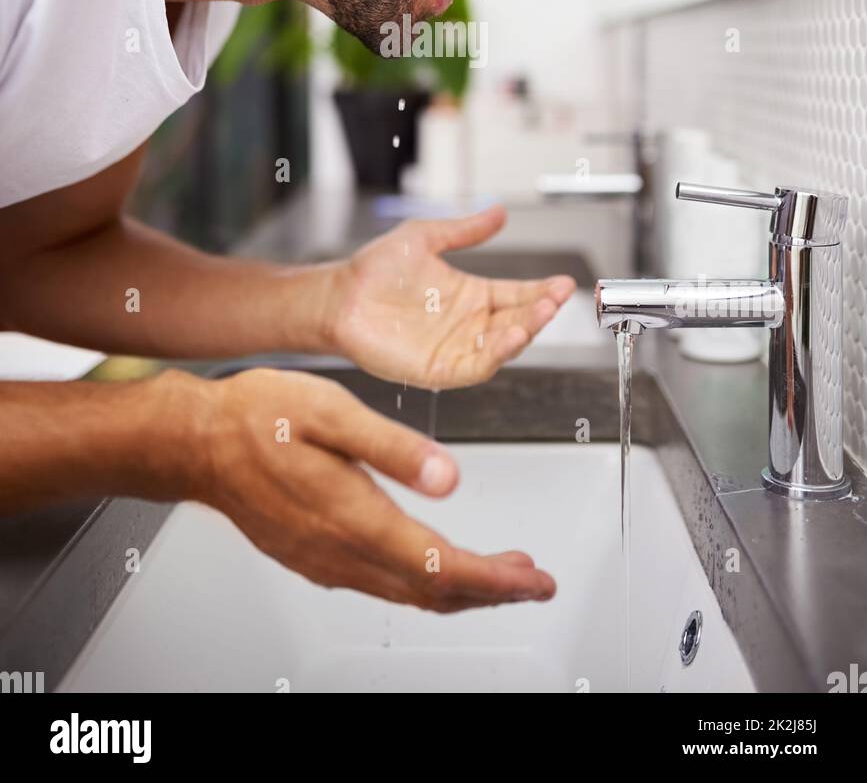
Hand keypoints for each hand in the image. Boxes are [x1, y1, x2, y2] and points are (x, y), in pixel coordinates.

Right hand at [202, 368, 555, 609]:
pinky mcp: (314, 557)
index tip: (533, 579)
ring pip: (408, 592)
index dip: (496, 580)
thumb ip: (392, 446)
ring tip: (500, 571)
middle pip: (432, 590)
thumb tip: (450, 477)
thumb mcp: (330, 411)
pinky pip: (381, 584)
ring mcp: (326, 560)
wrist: (196, 444)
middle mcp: (341, 551)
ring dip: (461, 588)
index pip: (441, 566)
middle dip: (492, 590)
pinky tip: (435, 562)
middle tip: (533, 580)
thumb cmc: (256, 418)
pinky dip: (424, 581)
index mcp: (353, 516)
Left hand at [331, 205, 575, 387]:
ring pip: (503, 346)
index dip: (542, 290)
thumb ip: (465, 230)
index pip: (518, 294)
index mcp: (472, 295)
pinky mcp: (439, 369)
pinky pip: (476, 367)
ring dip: (525, 332)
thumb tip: (499, 212)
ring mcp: (456, 348)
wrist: (339, 296)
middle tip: (557, 297)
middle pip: (517, 321)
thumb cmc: (375, 270)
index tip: (563, 282)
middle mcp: (470, 324)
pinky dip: (497, 355)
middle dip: (541, 310)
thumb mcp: (426, 238)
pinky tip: (509, 338)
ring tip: (540, 315)